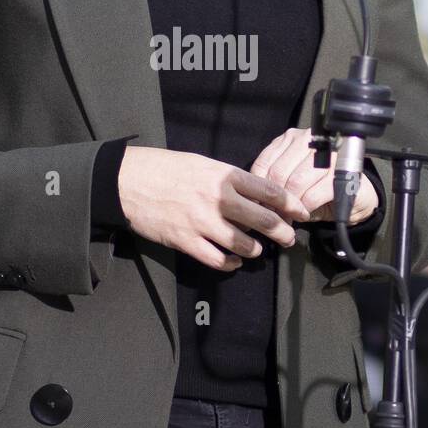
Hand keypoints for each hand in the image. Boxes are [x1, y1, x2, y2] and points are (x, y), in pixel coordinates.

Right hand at [117, 146, 311, 271]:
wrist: (127, 181)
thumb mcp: (201, 163)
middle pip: (263, 220)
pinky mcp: (185, 240)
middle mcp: (217, 198)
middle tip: (289, 239)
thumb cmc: (165, 168)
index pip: (269, 190)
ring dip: (255, 249)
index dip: (290, 204)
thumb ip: (228, 179)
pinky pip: (216, 259)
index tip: (300, 212)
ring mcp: (201, 221)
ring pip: (243, 243)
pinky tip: (234, 261)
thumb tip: (253, 194)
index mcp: (223, 175)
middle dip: (282, 233)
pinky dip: (230, 263)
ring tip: (257, 250)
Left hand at [249, 126, 379, 225]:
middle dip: (275, 199)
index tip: (259, 204)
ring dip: (291, 205)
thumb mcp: (290, 180)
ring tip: (291, 216)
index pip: (264, 161)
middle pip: (279, 172)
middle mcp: (309, 139)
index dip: (259, 187)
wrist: (354, 194)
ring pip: (296, 182)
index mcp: (292, 138)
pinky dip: (305, 208)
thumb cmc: (317, 186)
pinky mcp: (342, 173)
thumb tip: (253, 200)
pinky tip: (305, 213)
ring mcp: (327, 154)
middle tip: (276, 214)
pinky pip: (313, 194)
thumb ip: (272, 182)